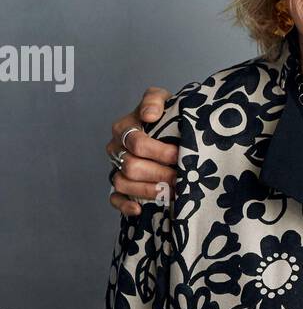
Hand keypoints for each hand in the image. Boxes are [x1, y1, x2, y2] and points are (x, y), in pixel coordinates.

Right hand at [107, 88, 176, 216]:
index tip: (179, 154)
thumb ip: (154, 100)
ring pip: (123, 183)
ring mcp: (116, 168)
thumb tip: (149, 115)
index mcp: (124, 128)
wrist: (168, 130)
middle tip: (181, 176)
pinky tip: (140, 209)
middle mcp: (116, 149)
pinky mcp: (119, 187)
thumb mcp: (162, 99)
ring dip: (149, 190)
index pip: (136, 142)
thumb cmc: (165, 115)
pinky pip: (115, 199)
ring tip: (172, 192)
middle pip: (131, 166)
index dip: (159, 151)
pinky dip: (125, 206)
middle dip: (159, 173)